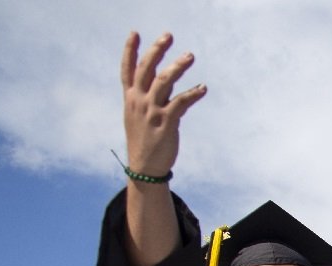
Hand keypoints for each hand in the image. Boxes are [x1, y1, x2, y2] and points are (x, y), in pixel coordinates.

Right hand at [120, 31, 206, 179]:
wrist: (144, 166)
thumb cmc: (144, 139)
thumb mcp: (138, 115)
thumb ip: (149, 96)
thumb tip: (165, 82)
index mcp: (130, 98)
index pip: (127, 70)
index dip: (130, 51)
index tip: (135, 33)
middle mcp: (139, 101)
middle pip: (146, 69)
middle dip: (156, 50)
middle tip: (169, 36)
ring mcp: (151, 111)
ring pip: (163, 81)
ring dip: (177, 67)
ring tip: (190, 56)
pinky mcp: (166, 122)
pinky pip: (181, 102)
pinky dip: (193, 93)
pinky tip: (203, 88)